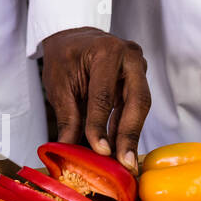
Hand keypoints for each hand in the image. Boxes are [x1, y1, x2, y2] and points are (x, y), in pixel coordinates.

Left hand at [41, 27, 150, 172]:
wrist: (74, 38)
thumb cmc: (65, 57)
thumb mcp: (59, 85)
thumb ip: (68, 117)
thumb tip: (69, 150)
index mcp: (106, 52)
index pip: (104, 95)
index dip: (101, 126)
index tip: (101, 151)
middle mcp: (129, 57)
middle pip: (136, 101)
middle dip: (129, 134)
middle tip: (126, 163)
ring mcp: (138, 68)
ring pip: (141, 106)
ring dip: (131, 135)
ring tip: (125, 162)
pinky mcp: (139, 80)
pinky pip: (136, 108)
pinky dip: (128, 129)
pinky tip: (122, 149)